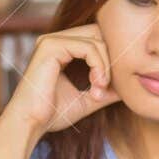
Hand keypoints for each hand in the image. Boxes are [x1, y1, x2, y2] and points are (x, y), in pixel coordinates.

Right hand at [0, 23, 121, 142]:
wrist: (30, 124)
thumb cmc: (52, 114)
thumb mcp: (87, 99)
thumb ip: (105, 88)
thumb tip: (129, 84)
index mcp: (60, 49)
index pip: (97, 39)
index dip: (111, 57)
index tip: (112, 85)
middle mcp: (55, 41)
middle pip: (99, 33)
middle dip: (111, 58)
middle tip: (108, 85)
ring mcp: (51, 41)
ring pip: (96, 40)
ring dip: (106, 66)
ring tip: (100, 89)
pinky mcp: (50, 46)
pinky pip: (88, 47)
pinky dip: (99, 65)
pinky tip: (96, 83)